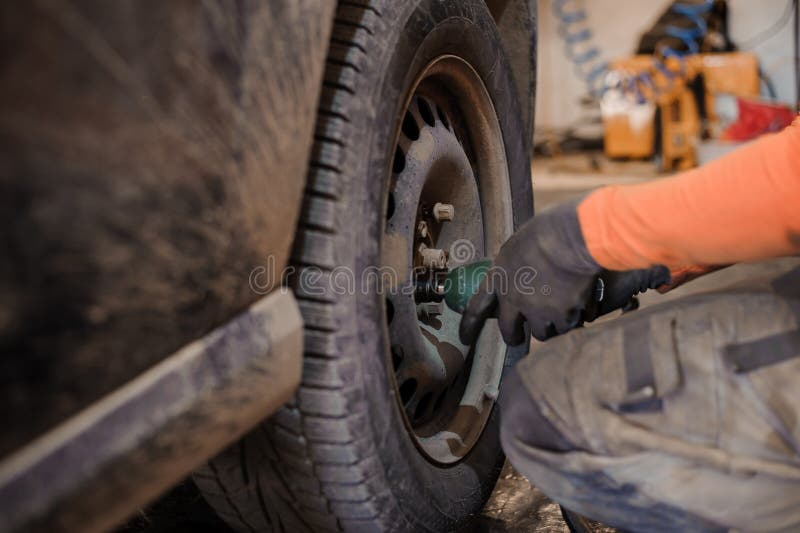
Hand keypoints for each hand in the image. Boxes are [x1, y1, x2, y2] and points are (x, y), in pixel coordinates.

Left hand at [459, 200, 668, 343]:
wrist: (570, 238)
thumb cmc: (544, 232)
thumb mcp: (516, 246)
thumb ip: (512, 265)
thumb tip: (517, 271)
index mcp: (499, 280)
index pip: (477, 308)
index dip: (469, 326)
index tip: (464, 339)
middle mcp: (517, 301)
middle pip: (511, 333)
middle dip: (515, 337)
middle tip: (521, 336)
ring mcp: (542, 311)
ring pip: (544, 333)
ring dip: (550, 326)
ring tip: (559, 316)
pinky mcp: (566, 315)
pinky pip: (573, 324)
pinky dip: (577, 318)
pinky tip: (583, 308)